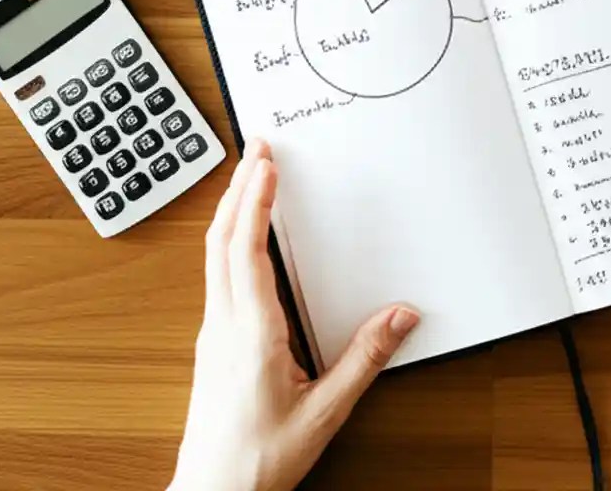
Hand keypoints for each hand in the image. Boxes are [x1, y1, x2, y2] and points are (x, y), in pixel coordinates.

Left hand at [170, 139, 419, 490]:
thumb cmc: (257, 460)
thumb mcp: (324, 412)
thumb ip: (364, 361)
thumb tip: (399, 317)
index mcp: (250, 334)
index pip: (245, 249)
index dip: (254, 200)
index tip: (265, 163)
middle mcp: (222, 326)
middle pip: (220, 240)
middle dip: (237, 189)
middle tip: (256, 151)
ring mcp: (211, 334)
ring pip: (212, 256)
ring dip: (230, 212)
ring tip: (248, 182)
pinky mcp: (211, 345)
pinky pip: (215, 276)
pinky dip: (228, 241)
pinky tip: (241, 241)